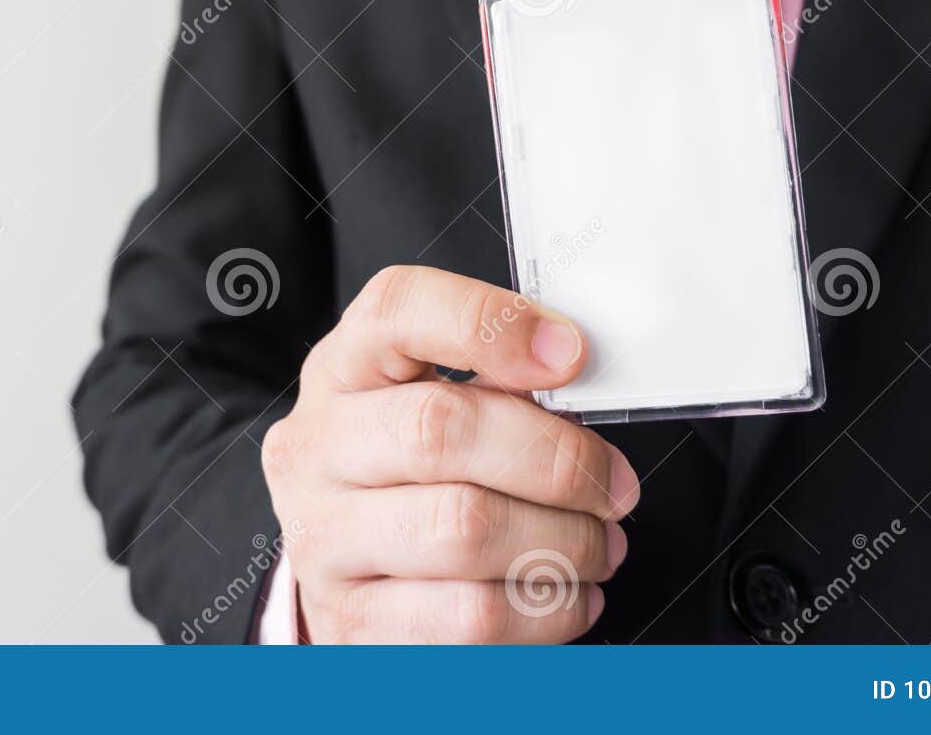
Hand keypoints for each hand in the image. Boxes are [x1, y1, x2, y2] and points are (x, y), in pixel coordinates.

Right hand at [261, 265, 639, 642]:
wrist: (337, 568)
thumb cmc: (403, 473)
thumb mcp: (425, 401)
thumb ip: (495, 380)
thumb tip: (577, 374)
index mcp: (342, 369)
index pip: (397, 309)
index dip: (490, 323)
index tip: (572, 355)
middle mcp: (316, 447)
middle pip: (441, 428)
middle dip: (557, 460)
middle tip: (615, 486)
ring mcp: (321, 539)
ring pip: (464, 530)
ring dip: (564, 542)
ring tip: (599, 545)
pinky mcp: (350, 622)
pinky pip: (470, 617)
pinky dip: (546, 610)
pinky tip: (568, 595)